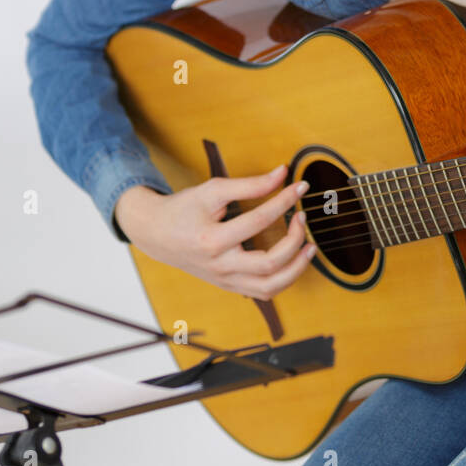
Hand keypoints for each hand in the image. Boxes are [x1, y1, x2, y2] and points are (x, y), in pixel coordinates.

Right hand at [117, 164, 316, 298]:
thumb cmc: (184, 209)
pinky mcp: (230, 286)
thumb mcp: (212, 190)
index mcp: (212, 240)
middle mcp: (220, 266)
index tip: (300, 187)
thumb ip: (249, 184)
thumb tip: (283, 173)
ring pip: (271, 287)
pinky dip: (284, 279)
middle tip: (302, 216)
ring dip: (297, 268)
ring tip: (309, 246)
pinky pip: (264, 292)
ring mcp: (225, 280)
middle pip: (269, 263)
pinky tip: (293, 260)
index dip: (284, 201)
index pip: (258, 221)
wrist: (156, 234)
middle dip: (295, 239)